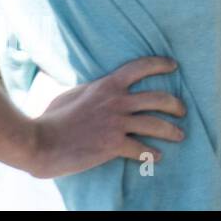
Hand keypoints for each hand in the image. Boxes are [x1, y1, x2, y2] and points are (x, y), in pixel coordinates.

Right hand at [27, 56, 185, 178]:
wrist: (38, 142)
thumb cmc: (50, 118)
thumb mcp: (72, 94)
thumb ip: (90, 90)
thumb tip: (95, 89)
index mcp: (107, 85)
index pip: (140, 67)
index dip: (160, 64)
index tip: (173, 65)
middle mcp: (117, 101)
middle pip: (159, 98)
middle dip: (175, 104)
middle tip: (182, 110)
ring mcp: (117, 123)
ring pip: (156, 124)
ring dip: (172, 131)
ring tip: (180, 135)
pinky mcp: (114, 144)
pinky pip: (142, 149)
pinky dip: (152, 154)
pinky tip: (158, 157)